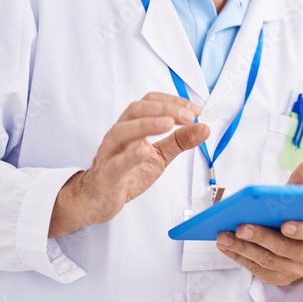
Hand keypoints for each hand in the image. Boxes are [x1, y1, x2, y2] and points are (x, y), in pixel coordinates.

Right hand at [50, 93, 208, 236]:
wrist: (98, 199)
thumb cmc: (127, 173)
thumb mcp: (160, 156)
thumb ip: (180, 141)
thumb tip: (204, 128)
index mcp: (132, 126)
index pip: (149, 102)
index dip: (172, 102)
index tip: (194, 111)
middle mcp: (119, 134)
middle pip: (136, 110)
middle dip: (164, 109)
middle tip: (188, 116)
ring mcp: (110, 153)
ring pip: (122, 131)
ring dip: (147, 124)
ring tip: (169, 124)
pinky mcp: (107, 175)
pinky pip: (116, 163)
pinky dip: (131, 156)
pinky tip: (145, 152)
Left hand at [216, 159, 302, 286]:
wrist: (291, 246)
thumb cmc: (291, 216)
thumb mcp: (296, 201)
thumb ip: (301, 184)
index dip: (301, 229)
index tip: (285, 224)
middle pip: (284, 248)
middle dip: (261, 237)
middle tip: (241, 227)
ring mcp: (292, 270)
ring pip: (267, 260)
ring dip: (243, 247)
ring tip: (224, 235)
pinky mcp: (276, 279)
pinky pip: (256, 269)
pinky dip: (238, 256)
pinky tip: (225, 245)